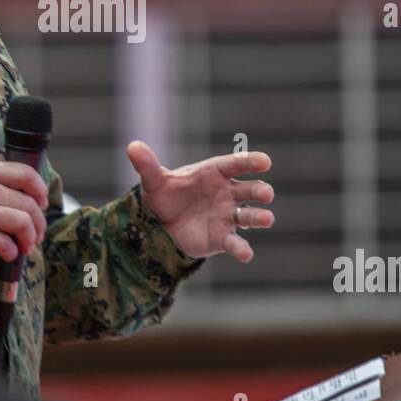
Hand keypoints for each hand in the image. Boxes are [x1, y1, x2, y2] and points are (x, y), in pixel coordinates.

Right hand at [0, 161, 48, 264]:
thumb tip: (23, 197)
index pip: (25, 174)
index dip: (41, 191)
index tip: (43, 203)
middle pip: (29, 203)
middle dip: (39, 223)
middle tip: (37, 235)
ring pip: (22, 223)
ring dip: (30, 239)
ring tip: (26, 246)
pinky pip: (5, 244)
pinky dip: (12, 252)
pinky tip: (7, 254)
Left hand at [126, 141, 273, 262]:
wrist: (161, 225)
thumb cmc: (165, 196)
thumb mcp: (154, 181)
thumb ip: (147, 165)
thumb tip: (132, 146)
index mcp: (215, 172)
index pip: (236, 164)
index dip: (251, 162)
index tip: (265, 161)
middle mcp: (227, 193)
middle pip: (249, 189)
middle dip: (260, 191)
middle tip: (266, 193)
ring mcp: (228, 216)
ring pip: (249, 216)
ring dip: (259, 217)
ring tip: (268, 219)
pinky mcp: (223, 238)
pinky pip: (235, 243)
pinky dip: (242, 248)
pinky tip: (246, 254)